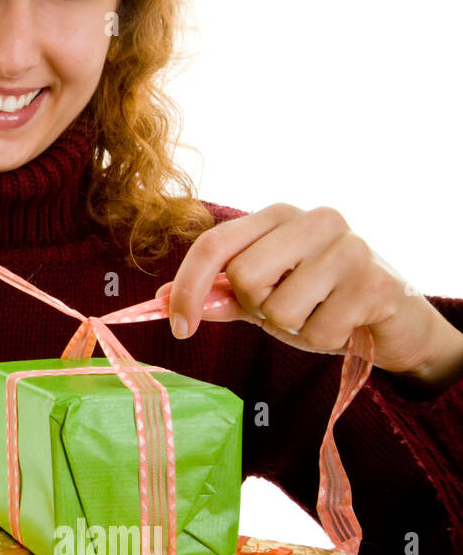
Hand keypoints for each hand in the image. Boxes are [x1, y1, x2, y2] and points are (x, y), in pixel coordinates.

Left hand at [155, 203, 461, 384]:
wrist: (393, 321)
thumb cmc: (322, 302)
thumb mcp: (262, 299)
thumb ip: (219, 297)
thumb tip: (161, 298)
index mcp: (278, 217)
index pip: (213, 244)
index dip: (187, 288)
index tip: (179, 326)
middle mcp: (314, 220)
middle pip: (243, 276)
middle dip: (257, 307)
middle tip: (286, 308)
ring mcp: (349, 247)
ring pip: (279, 307)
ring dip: (292, 326)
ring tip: (318, 313)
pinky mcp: (374, 282)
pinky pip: (316, 329)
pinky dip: (322, 338)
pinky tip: (344, 323)